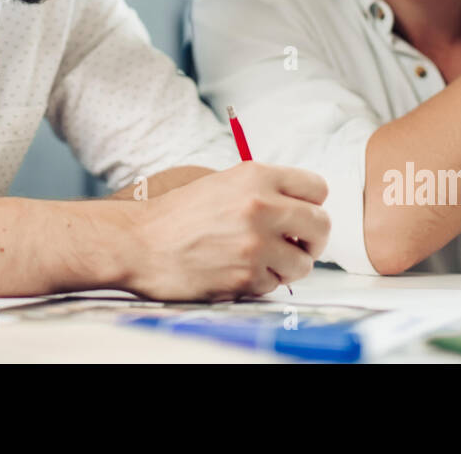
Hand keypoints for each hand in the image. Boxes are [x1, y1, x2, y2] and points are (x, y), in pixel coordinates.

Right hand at [124, 161, 329, 301]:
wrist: (139, 243)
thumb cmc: (177, 215)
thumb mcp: (222, 183)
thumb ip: (263, 189)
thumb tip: (301, 205)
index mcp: (256, 176)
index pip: (318, 188)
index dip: (312, 204)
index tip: (301, 216)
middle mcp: (262, 206)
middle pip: (321, 225)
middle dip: (311, 239)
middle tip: (296, 245)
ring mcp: (255, 244)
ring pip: (304, 263)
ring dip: (287, 266)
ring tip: (261, 261)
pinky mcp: (246, 276)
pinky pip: (276, 285)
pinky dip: (261, 282)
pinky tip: (238, 271)